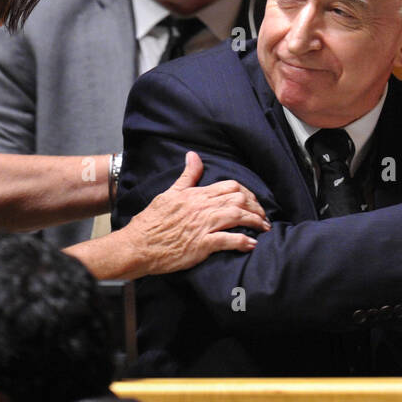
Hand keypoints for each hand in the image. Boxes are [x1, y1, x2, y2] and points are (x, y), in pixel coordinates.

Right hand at [120, 152, 268, 275]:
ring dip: (255, 222)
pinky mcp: (201, 244)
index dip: (247, 193)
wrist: (137, 245)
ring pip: (237, 216)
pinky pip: (228, 240)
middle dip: (256, 207)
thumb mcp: (169, 193)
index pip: (230, 186)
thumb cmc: (152, 222)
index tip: (253, 202)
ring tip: (264, 229)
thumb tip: (193, 155)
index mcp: (196, 195)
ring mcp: (203, 225)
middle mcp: (202, 207)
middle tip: (263, 217)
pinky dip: (243, 241)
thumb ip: (187, 176)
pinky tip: (252, 244)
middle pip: (239, 199)